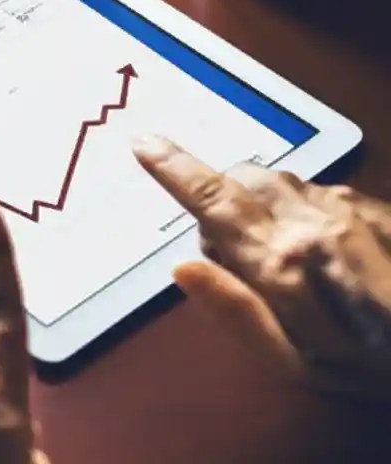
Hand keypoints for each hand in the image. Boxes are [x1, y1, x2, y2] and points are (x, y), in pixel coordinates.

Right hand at [133, 135, 390, 400]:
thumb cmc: (370, 367)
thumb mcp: (293, 362)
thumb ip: (236, 312)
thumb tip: (182, 266)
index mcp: (282, 262)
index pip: (214, 201)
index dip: (174, 170)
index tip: (143, 143)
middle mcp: (313, 222)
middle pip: (243, 178)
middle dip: (222, 195)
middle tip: (235, 251)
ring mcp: (350, 208)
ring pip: (282, 179)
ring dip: (262, 199)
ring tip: (283, 252)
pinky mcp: (377, 205)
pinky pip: (322, 189)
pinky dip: (303, 207)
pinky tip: (323, 248)